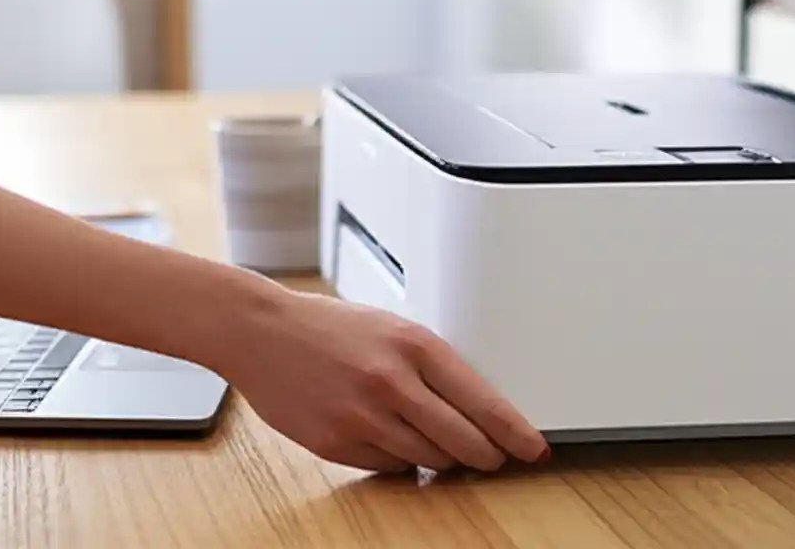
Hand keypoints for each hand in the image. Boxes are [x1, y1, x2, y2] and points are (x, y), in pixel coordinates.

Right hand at [213, 288, 549, 472]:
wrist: (260, 332)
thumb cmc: (328, 327)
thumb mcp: (391, 327)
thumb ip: (431, 364)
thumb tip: (476, 409)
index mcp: (414, 344)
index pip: (484, 403)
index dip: (515, 433)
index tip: (534, 450)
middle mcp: (392, 382)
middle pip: (464, 443)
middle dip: (485, 456)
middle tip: (491, 457)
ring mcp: (363, 416)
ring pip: (429, 460)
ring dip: (440, 458)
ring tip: (431, 437)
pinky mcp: (337, 443)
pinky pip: (390, 467)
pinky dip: (400, 459)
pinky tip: (389, 436)